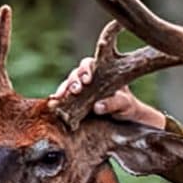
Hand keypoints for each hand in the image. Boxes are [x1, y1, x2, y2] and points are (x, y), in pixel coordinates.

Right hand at [51, 57, 165, 128]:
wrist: (124, 118)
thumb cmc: (126, 106)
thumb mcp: (125, 104)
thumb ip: (114, 103)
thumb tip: (97, 107)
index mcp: (102, 71)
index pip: (90, 64)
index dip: (86, 69)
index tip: (87, 80)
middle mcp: (89, 78)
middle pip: (76, 73)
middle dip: (74, 80)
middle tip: (77, 90)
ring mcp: (80, 89)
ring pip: (68, 84)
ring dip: (65, 89)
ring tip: (63, 97)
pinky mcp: (74, 101)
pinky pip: (64, 98)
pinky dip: (59, 99)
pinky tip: (55, 102)